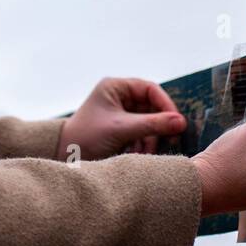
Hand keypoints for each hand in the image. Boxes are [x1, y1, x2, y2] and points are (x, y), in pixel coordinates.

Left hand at [56, 77, 188, 161]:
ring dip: (150, 139)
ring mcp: (120, 114)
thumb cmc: (86, 137)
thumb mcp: (121, 129)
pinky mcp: (121, 131)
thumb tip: (181, 122)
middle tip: (171, 140)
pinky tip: (137, 156)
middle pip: (152, 107)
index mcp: (115, 87)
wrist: (64, 158)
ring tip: (145, 154)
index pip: (150, 90)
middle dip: (158, 126)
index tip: (176, 122)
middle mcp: (119, 97)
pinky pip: (141, 134)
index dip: (166, 105)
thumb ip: (152, 125)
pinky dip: (142, 146)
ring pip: (148, 123)